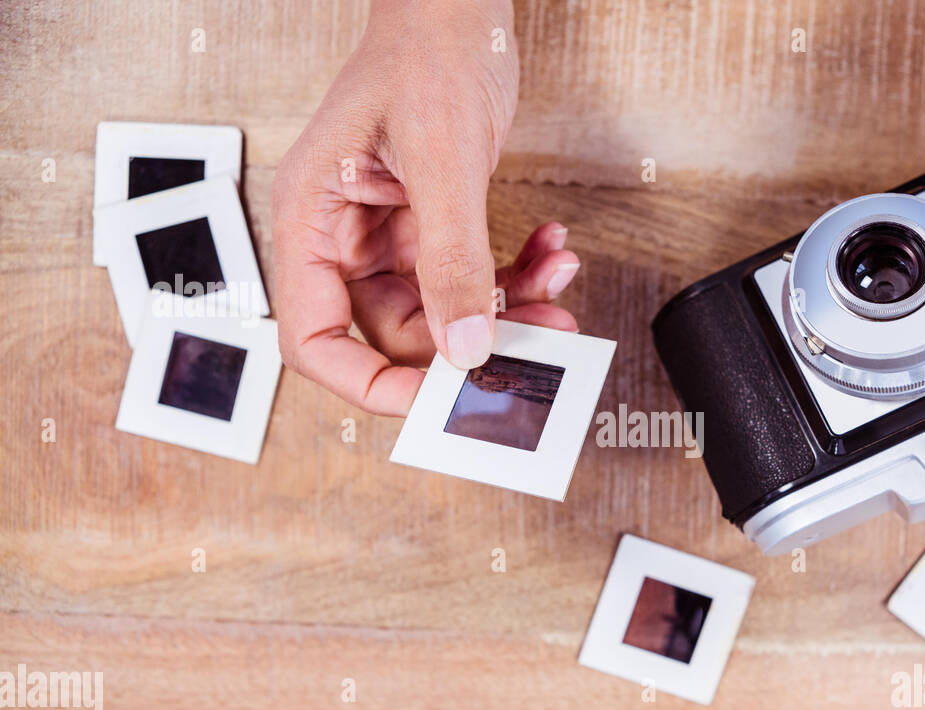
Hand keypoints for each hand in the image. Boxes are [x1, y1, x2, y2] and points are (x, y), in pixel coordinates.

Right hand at [271, 0, 578, 416]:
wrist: (460, 4)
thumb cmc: (426, 51)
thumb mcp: (441, 161)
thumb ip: (451, 262)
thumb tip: (464, 350)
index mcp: (311, 222)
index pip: (314, 338)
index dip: (368, 383)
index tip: (435, 400)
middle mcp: (343, 238)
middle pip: (396, 333)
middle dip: (471, 342)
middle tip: (542, 338)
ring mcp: (389, 234)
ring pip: (446, 310)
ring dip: (508, 308)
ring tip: (558, 286)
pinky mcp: (432, 224)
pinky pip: (471, 277)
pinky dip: (516, 274)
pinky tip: (550, 251)